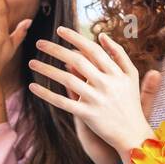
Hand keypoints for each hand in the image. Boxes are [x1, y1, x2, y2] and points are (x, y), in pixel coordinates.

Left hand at [29, 26, 158, 163]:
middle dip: (56, 50)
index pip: (93, 50)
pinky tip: (33, 86)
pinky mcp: (87, 115)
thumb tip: (102, 35)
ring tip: (31, 62)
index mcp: (117, 73)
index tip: (59, 29)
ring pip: (66, 80)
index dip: (75, 38)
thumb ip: (119, 55)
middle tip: (39, 42)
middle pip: (77, 61)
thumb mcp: (131, 77)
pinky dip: (47, 94)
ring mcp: (97, 100)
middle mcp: (107, 84)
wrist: (133, 134)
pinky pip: (62, 102)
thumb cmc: (129, 101)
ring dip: (46, 69)